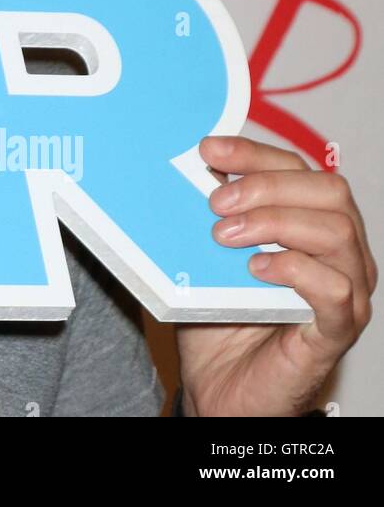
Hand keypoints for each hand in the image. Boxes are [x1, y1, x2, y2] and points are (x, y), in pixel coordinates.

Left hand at [176, 135, 376, 415]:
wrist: (220, 381)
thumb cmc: (220, 314)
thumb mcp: (207, 250)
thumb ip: (207, 211)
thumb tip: (185, 165)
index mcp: (310, 220)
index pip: (296, 167)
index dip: (253, 152)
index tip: (208, 150)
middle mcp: (339, 250)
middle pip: (327, 191)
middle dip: (265, 185)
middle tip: (215, 203)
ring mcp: (345, 289)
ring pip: (337, 233)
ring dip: (274, 223)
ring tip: (225, 236)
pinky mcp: (337, 329)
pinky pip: (335, 289)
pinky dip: (295, 269)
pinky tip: (256, 268)